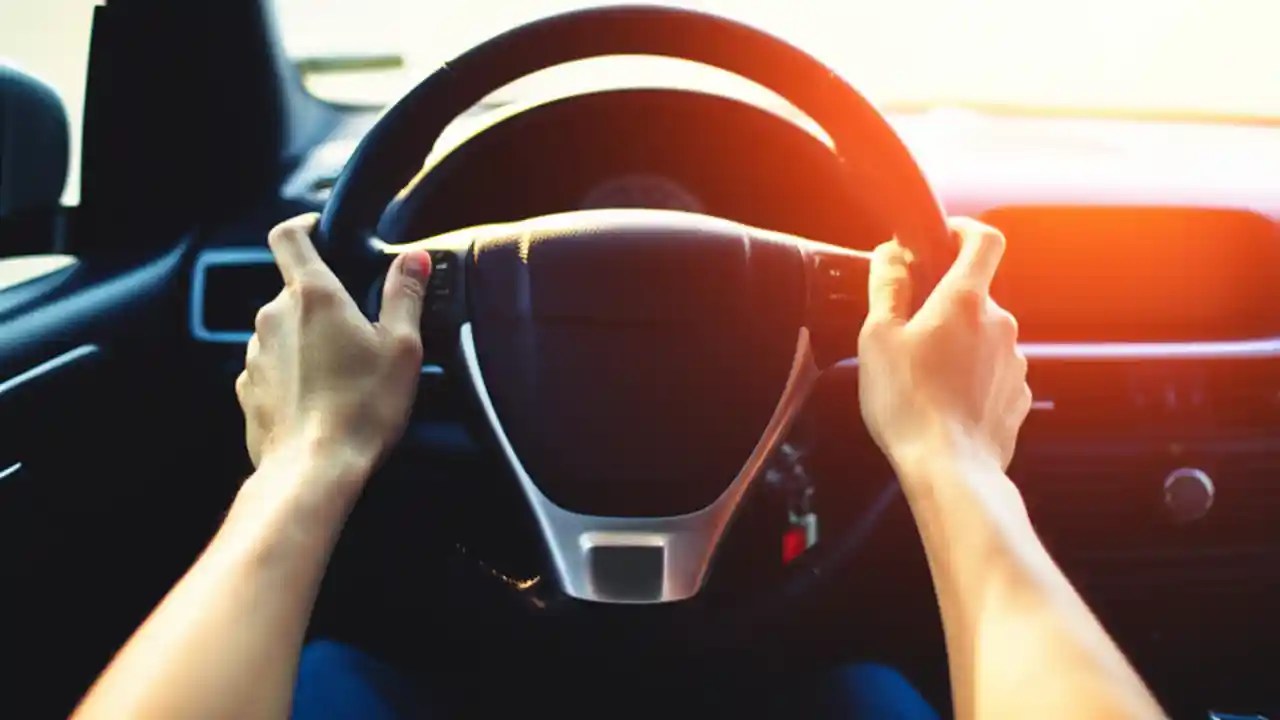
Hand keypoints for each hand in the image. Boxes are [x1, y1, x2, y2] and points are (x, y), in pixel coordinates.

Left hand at [236, 214, 431, 494]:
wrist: (314, 470)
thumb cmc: (362, 408)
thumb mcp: (401, 347)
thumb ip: (406, 295)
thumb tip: (415, 258)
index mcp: (313, 296)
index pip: (289, 236)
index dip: (304, 225)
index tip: (321, 230)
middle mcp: (274, 317)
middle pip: (295, 290)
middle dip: (325, 302)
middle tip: (361, 330)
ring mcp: (255, 354)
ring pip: (284, 330)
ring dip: (309, 340)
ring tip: (344, 372)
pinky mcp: (248, 389)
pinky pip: (273, 367)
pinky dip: (295, 373)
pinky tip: (322, 397)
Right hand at [857, 217, 1029, 475]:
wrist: (950, 469)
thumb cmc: (909, 405)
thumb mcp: (878, 339)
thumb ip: (887, 287)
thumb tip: (890, 254)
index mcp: (964, 302)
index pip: (984, 240)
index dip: (965, 229)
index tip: (945, 235)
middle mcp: (999, 325)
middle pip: (975, 295)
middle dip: (944, 304)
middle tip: (908, 331)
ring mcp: (1014, 362)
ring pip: (983, 336)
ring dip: (957, 344)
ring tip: (923, 376)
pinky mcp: (1017, 395)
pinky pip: (993, 371)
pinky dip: (971, 376)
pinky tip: (944, 400)